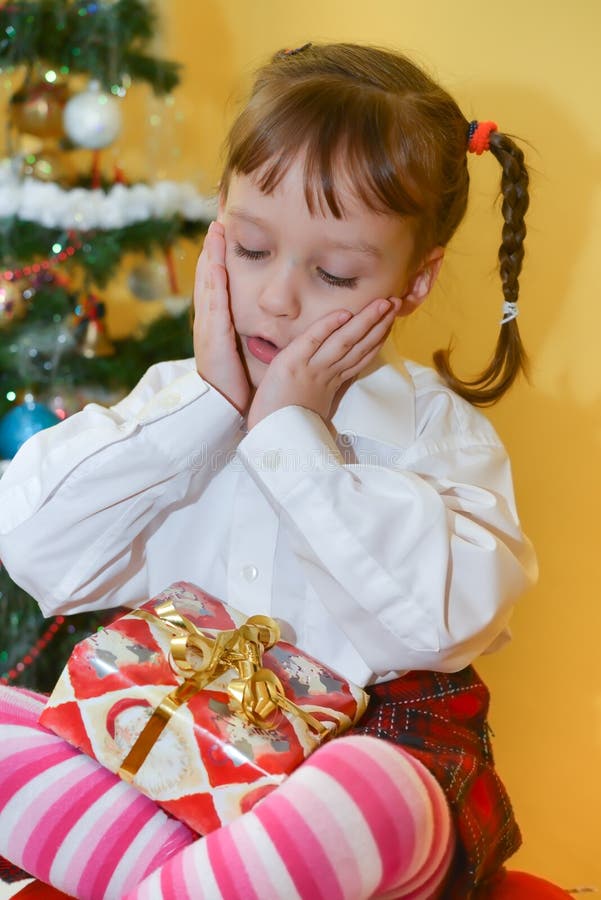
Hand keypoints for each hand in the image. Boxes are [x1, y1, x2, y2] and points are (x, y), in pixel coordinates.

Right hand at [193, 221, 250, 414]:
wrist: (221, 408)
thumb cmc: (234, 383)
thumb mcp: (238, 351)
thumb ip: (243, 333)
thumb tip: (255, 319)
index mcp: (215, 324)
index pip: (216, 284)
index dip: (218, 259)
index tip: (223, 236)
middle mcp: (208, 322)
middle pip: (208, 277)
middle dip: (211, 249)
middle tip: (216, 223)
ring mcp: (208, 328)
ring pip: (208, 285)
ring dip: (210, 257)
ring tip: (214, 232)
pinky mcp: (213, 338)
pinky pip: (214, 305)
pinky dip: (214, 283)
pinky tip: (216, 265)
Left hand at [247, 296, 400, 429]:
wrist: (269, 442)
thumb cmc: (286, 426)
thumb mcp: (312, 410)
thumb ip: (324, 392)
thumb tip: (336, 381)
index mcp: (330, 385)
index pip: (359, 357)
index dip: (377, 339)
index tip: (391, 322)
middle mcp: (324, 375)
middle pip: (357, 346)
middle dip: (378, 324)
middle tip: (397, 303)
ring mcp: (309, 370)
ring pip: (342, 342)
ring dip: (364, 321)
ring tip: (382, 304)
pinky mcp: (290, 366)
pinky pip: (311, 342)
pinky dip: (327, 327)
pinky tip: (343, 313)